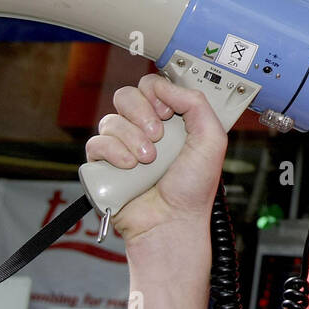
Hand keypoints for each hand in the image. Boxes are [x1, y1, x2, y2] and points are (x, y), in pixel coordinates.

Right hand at [84, 73, 227, 243]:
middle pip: (127, 95)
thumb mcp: (212, 140)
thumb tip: (165, 86)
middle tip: (158, 136)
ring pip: (111, 119)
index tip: (168, 113)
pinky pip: (96, 143)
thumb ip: (196, 103)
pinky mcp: (104, 165)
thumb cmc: (193, 190)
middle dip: (142, 112)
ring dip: (132, 137)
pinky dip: (113, 152)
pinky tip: (130, 167)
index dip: (157, 94)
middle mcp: (145, 131)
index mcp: (171, 121)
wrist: (171, 222)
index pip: (152, 87)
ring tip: (148, 160)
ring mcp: (123, 147)